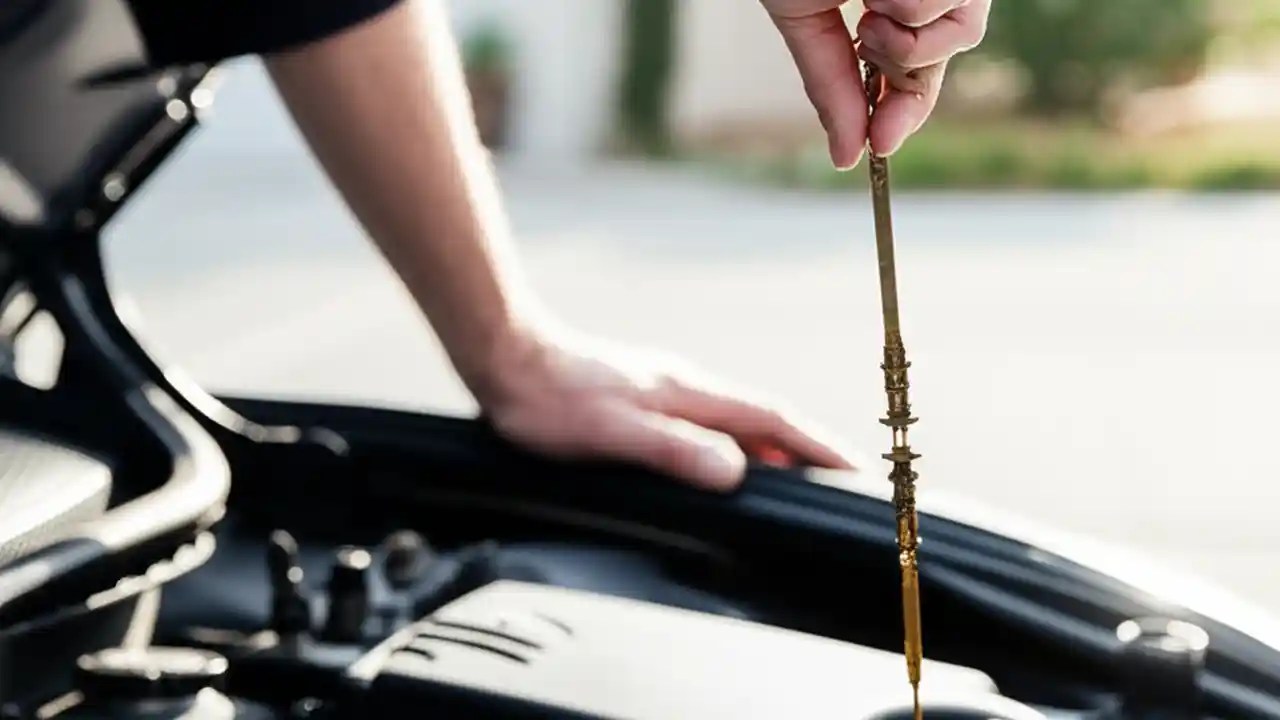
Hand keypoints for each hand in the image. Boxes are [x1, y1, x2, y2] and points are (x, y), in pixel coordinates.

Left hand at [474, 327, 858, 491]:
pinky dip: (735, 445)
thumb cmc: (549, 400)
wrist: (505, 358)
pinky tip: (725, 464)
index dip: (817, 446)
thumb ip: (674, 450)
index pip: (772, 418)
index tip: (855, 469)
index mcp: (689, 392)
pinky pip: (709, 424)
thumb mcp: (613, 432)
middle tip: (840, 482)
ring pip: (736, 422)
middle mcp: (686, 386)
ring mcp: (666, 390)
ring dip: (772, 448)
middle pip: (763, 420)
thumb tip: (736, 471)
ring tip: (796, 481)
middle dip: (807, 449)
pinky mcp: (645, 398)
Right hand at [762, 0, 989, 166]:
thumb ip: (830, 85)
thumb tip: (845, 156)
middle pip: (945, 54)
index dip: (903, 112)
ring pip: (961, 30)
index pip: (915, 70)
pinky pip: (949, 4)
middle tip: (865, 28)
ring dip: (904, 23)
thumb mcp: (805, 16)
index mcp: (893, 1)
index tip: (878, 146)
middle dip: (903, 60)